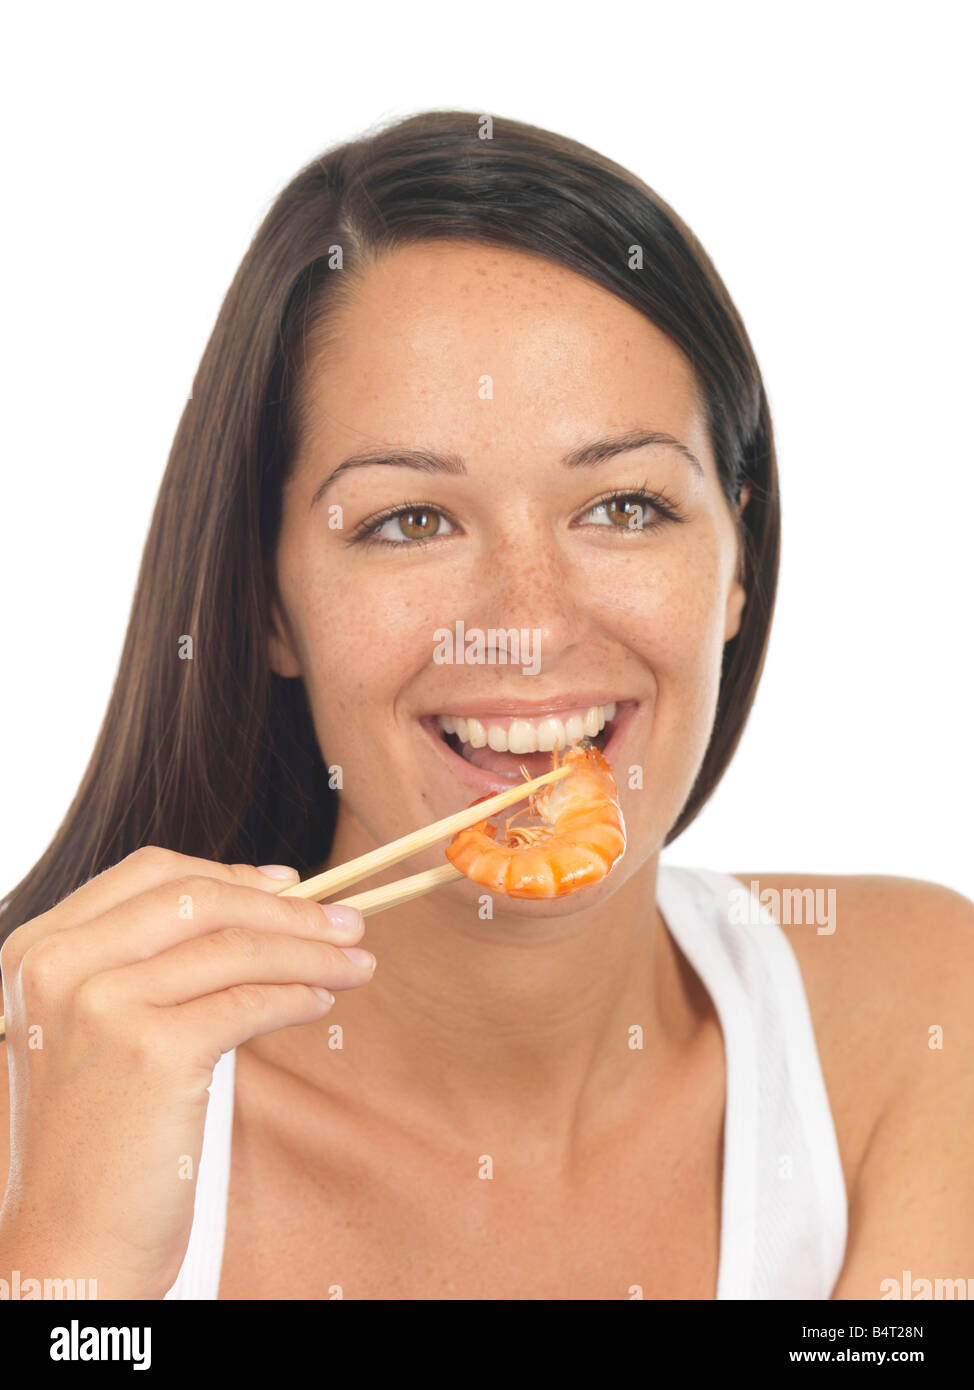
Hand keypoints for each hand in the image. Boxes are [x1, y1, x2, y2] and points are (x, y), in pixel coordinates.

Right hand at [0, 848, 374, 1297]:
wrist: (70, 1243)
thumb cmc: (99, 1135)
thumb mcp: (98, 1026)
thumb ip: (150, 959)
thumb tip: (264, 895)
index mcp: (37, 948)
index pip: (149, 874)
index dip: (230, 873)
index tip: (292, 884)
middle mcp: (58, 964)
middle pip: (199, 898)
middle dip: (287, 908)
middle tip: (349, 922)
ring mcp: (101, 1003)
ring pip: (235, 947)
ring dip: (312, 951)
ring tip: (357, 963)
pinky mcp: (151, 1049)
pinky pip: (249, 1001)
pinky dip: (298, 995)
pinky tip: (322, 1003)